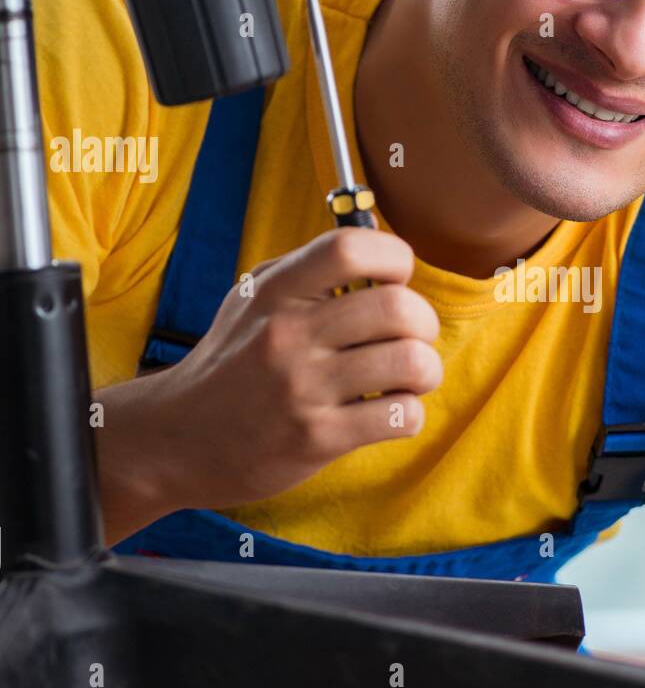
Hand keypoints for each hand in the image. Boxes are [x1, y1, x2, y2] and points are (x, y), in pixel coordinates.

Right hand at [105, 226, 441, 522]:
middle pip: (398, 307)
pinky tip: (387, 413)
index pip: (351, 248)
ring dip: (425, 371)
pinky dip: (409, 414)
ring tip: (408, 378)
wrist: (177, 439)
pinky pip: (401, 416)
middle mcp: (288, 335)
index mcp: (276, 293)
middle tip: (413, 337)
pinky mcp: (317, 438)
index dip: (394, 259)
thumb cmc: (230, 363)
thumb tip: (381, 256)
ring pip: (411, 363)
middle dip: (424, 322)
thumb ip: (307, 274)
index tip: (395, 281)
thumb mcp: (250, 301)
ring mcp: (303, 389)